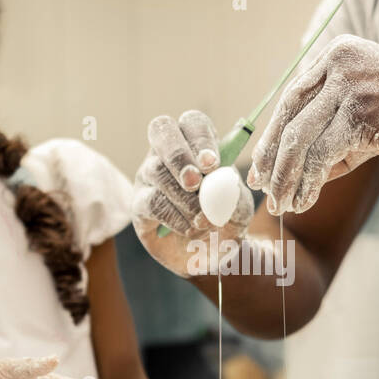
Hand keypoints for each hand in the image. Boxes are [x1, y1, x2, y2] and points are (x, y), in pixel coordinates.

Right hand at [133, 110, 254, 276]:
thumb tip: (220, 182)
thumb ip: (233, 193)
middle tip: (196, 182)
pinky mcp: (139, 205)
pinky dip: (175, 217)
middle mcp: (168, 153)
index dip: (201, 139)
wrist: (213, 255)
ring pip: (156, 171)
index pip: (192, 123)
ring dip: (184, 197)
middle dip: (179, 155)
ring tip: (204, 220)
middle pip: (161, 131)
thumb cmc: (226, 220)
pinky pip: (152, 202)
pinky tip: (191, 229)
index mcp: (196, 144)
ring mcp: (149, 177)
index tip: (213, 165)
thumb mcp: (239, 207)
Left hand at [247, 35, 378, 214]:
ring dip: (287, 178)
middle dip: (271, 159)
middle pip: (288, 117)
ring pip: (299, 140)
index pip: (291, 98)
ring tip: (282, 204)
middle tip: (263, 189)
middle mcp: (337, 65)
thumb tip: (290, 170)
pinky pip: (320, 156)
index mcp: (336, 56)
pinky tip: (305, 201)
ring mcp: (348, 88)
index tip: (260, 166)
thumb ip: (330, 131)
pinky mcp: (360, 116)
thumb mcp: (366, 110)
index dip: (272, 135)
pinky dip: (308, 183)